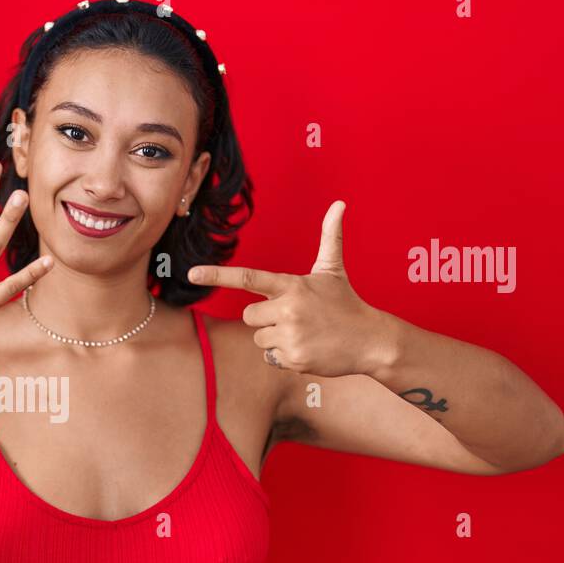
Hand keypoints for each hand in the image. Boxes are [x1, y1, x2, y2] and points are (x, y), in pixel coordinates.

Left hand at [187, 201, 389, 377]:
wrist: (371, 341)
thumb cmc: (346, 304)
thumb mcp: (333, 271)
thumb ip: (330, 237)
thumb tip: (339, 204)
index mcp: (292, 285)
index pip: (248, 278)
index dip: (218, 275)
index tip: (192, 273)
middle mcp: (288, 309)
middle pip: (248, 316)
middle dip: (266, 319)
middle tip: (295, 318)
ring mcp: (291, 335)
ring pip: (259, 338)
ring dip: (276, 339)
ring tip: (304, 334)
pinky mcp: (294, 358)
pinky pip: (271, 357)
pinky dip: (286, 356)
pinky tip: (308, 349)